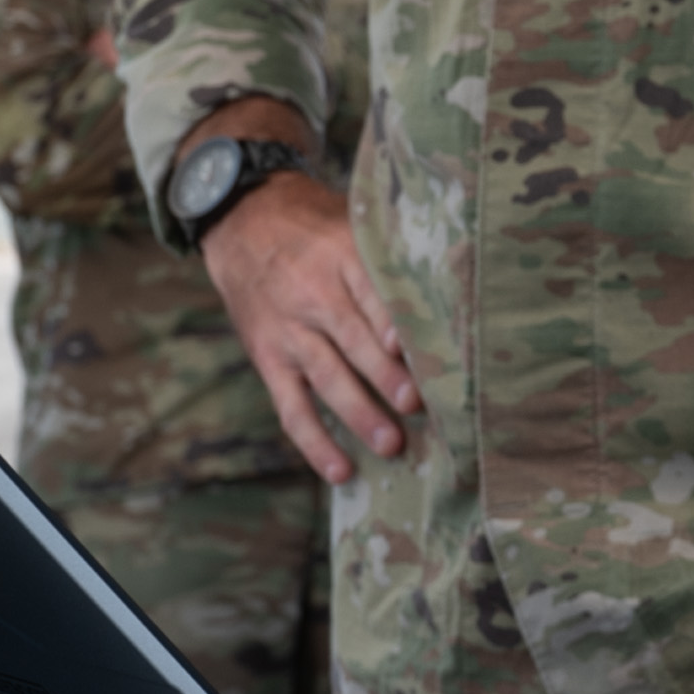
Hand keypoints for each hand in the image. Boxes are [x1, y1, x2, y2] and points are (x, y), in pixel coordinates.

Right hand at [197, 152, 420, 483]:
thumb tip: (451, 295)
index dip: (390, 319)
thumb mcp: (350, 225)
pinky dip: (314, 441)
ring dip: (358, 412)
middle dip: (384, 375)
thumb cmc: (315, 228)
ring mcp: (288, 330)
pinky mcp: (268, 359)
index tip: (412, 346)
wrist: (242, 223)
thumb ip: (389, 258)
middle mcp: (312, 293)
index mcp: (340, 255)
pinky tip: (340, 470)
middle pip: (351, 338)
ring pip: (325, 376)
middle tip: (416, 404)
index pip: (370, 290)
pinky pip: (290, 407)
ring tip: (391, 444)